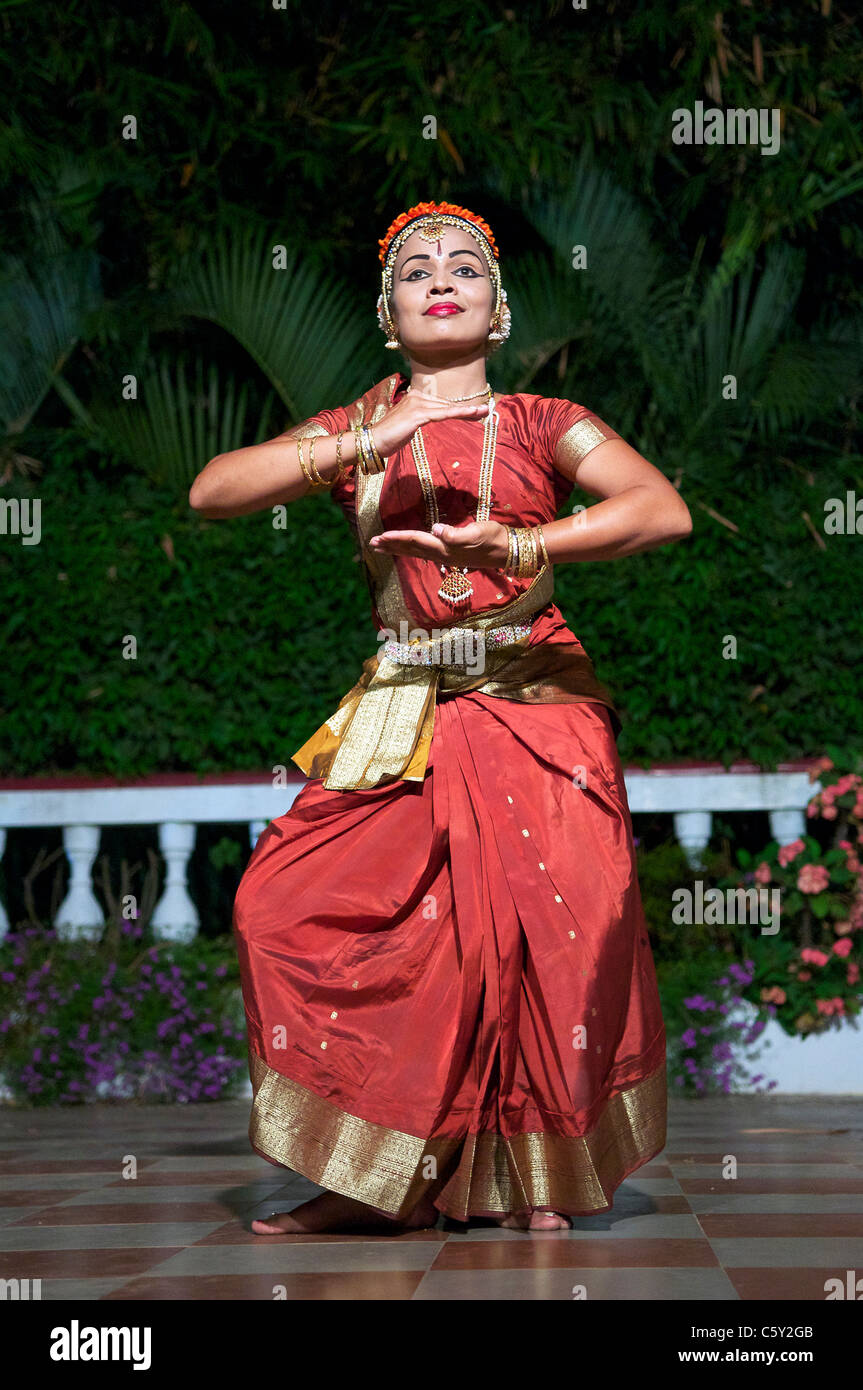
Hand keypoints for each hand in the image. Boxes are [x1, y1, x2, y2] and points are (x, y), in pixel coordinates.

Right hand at [368, 387, 490, 458]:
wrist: (374, 440)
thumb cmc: (390, 436)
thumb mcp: (409, 425)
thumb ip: (422, 419)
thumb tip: (434, 419)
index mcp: (415, 396)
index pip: (442, 403)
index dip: (459, 408)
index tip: (475, 411)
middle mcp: (417, 396)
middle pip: (447, 403)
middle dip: (467, 409)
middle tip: (485, 410)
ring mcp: (417, 404)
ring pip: (448, 408)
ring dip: (468, 411)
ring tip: (484, 412)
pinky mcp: (418, 414)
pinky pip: (443, 414)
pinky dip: (458, 414)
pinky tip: (471, 415)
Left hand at [369, 518, 509, 567]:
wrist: (508, 551)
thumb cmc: (494, 538)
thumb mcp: (477, 533)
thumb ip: (456, 534)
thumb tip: (436, 529)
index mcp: (445, 548)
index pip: (416, 541)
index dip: (398, 538)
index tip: (380, 536)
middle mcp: (442, 554)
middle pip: (411, 549)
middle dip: (391, 546)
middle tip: (371, 544)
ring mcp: (445, 556)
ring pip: (415, 552)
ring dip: (398, 549)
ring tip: (382, 547)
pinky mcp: (450, 555)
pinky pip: (423, 553)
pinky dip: (410, 550)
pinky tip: (408, 549)